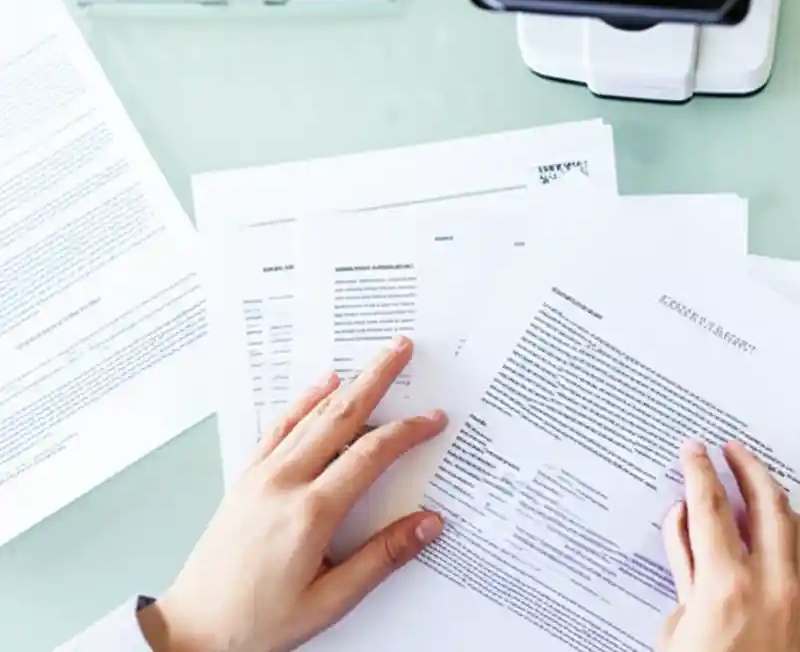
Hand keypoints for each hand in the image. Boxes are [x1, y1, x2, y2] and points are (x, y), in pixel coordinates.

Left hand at [138, 336, 448, 651]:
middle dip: (376, 379)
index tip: (433, 420)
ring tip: (371, 360)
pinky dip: (305, 402)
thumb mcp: (330, 601)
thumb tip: (427, 526)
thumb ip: (382, 558)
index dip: (407, 432)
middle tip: (401, 349)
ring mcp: (261, 478)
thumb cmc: (257, 623)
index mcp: (311, 513)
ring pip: (312, 416)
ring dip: (346, 383)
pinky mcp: (246, 481)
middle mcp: (284, 484)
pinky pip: (280, 428)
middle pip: (340, 416)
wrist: (192, 630)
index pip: (371, 456)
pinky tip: (321, 387)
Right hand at [659, 440, 799, 651]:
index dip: (699, 469)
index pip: (710, 505)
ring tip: (754, 481)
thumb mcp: (676, 625)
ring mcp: (795, 597)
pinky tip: (779, 526)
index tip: (693, 451)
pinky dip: (792, 530)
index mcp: (726, 584)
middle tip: (730, 449)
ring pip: (793, 522)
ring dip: (772, 495)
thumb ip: (682, 564)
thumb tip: (681, 519)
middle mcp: (768, 583)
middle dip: (745, 466)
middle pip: (763, 500)